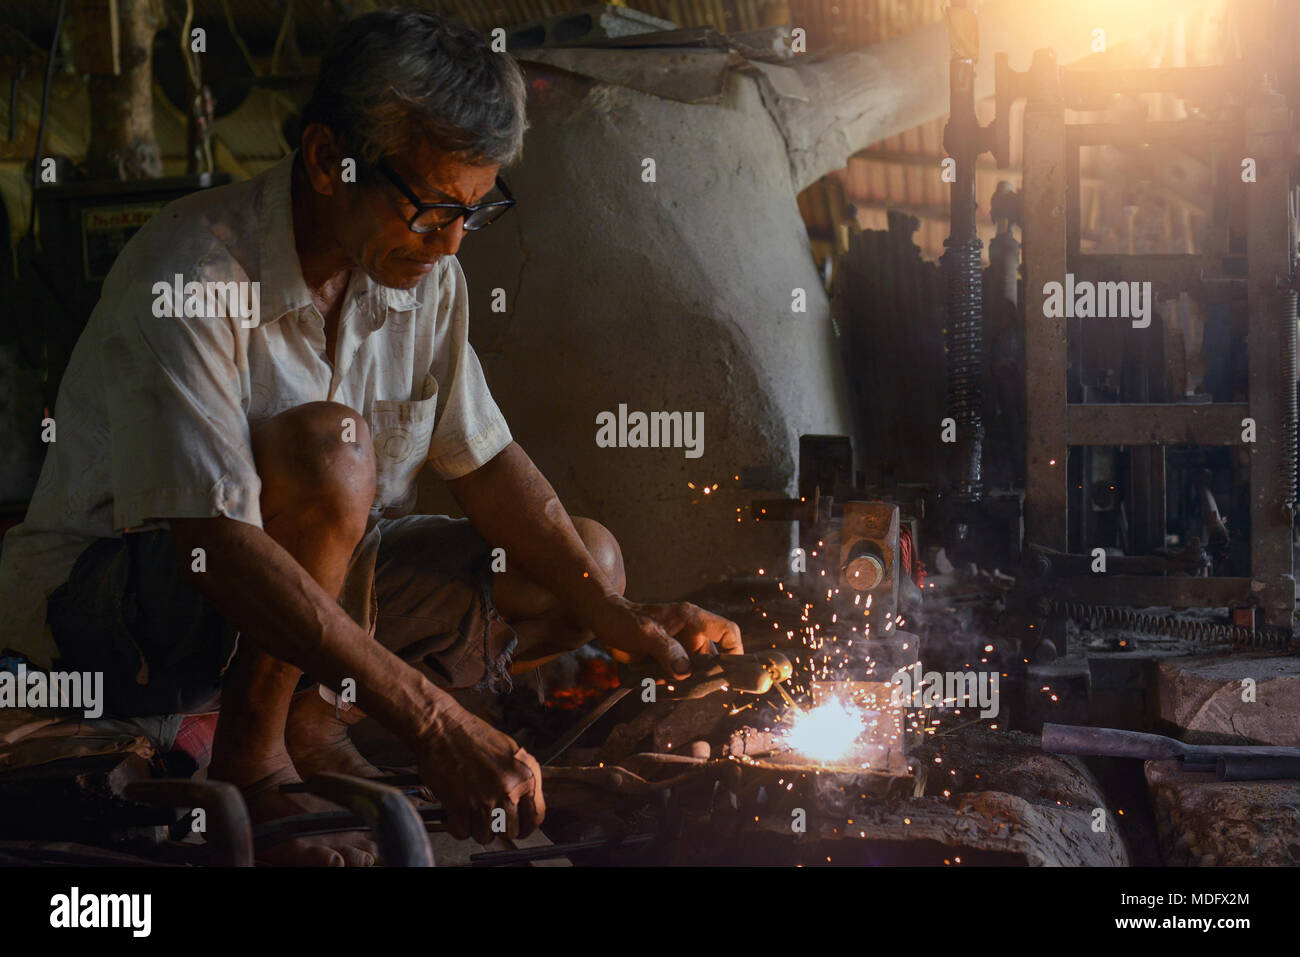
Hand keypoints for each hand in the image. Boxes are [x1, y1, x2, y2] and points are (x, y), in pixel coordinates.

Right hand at [413, 704, 544, 842]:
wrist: (442, 728)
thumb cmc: (472, 737)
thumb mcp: (510, 754)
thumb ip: (520, 780)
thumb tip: (523, 807)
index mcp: (526, 775)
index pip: (536, 817)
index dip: (524, 826)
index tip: (516, 827)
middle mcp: (510, 789)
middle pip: (510, 831)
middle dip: (497, 826)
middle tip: (485, 814)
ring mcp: (486, 799)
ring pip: (485, 836)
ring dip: (475, 826)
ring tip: (468, 807)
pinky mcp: (461, 806)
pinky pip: (462, 833)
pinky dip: (457, 825)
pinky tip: (455, 809)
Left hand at [592, 596, 742, 677]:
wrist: (604, 621)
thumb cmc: (624, 619)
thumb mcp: (645, 633)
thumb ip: (666, 650)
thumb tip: (685, 673)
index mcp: (693, 619)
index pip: (728, 631)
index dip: (736, 651)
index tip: (732, 673)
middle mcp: (692, 634)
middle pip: (715, 659)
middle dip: (707, 677)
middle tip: (693, 689)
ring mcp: (681, 648)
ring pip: (697, 672)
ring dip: (686, 684)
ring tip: (666, 686)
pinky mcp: (669, 660)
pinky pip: (680, 678)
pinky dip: (672, 686)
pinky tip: (655, 686)